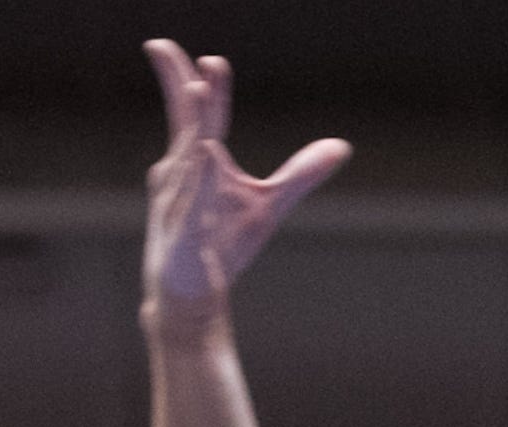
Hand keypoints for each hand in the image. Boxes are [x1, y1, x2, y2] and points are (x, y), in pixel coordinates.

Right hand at [142, 39, 349, 315]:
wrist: (193, 298)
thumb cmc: (221, 248)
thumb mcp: (270, 204)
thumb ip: (301, 173)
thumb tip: (341, 146)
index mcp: (198, 162)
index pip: (198, 114)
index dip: (202, 83)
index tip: (210, 59)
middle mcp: (182, 174)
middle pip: (185, 121)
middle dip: (183, 84)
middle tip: (166, 47)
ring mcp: (180, 201)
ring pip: (187, 153)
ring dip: (193, 120)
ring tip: (198, 85)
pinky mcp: (185, 231)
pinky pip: (192, 199)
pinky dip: (198, 175)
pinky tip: (206, 151)